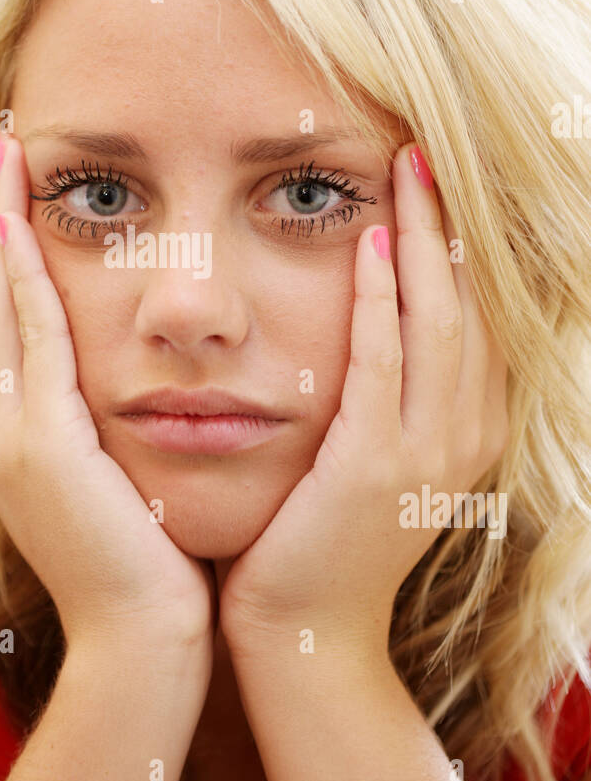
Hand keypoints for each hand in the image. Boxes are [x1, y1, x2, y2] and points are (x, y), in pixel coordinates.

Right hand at [0, 130, 217, 652]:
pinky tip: (22, 230)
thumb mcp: (118, 484)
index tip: (20, 191)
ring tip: (6, 160)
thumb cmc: (148, 565)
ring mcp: (7, 440)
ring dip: (0, 231)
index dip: (6, 255)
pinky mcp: (37, 448)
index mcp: (18, 438)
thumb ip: (107, 430)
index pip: (7, 324)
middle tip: (3, 147)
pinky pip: (31, 346)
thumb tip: (131, 383)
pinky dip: (22, 285)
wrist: (145, 641)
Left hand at [219, 142, 509, 658]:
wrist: (302, 633)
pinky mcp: (375, 467)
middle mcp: (464, 435)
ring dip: (421, 237)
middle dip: (448, 223)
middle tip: (426, 147)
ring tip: (407, 167)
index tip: (436, 178)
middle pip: (468, 302)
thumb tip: (374, 321)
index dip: (460, 244)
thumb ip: (386, 394)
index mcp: (466, 429)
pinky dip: (380, 295)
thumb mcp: (370, 458)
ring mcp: (428, 454)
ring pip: (437, 319)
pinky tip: (367, 239)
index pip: (476, 315)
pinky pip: (384, 361)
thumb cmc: (319, 537)